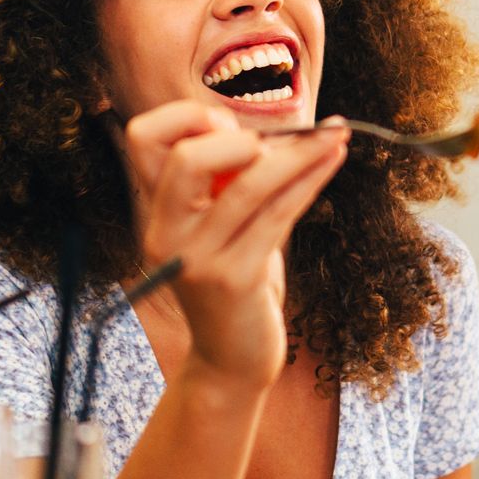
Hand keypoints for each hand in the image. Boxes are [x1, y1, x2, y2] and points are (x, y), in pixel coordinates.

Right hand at [125, 103, 348, 389]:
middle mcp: (166, 233)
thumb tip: (276, 129)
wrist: (230, 360)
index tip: (228, 125)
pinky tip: (332, 161)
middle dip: (240, 137)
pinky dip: (310, 180)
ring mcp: (198, 260)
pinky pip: (279, 214)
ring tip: (335, 134)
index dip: (187, 118)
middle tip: (273, 146)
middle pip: (188, 158)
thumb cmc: (234, 282)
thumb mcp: (221, 226)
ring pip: (250, 184)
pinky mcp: (235, 281)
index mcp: (156, 211)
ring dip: (300, 152)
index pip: (143, 138)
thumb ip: (229, 181)